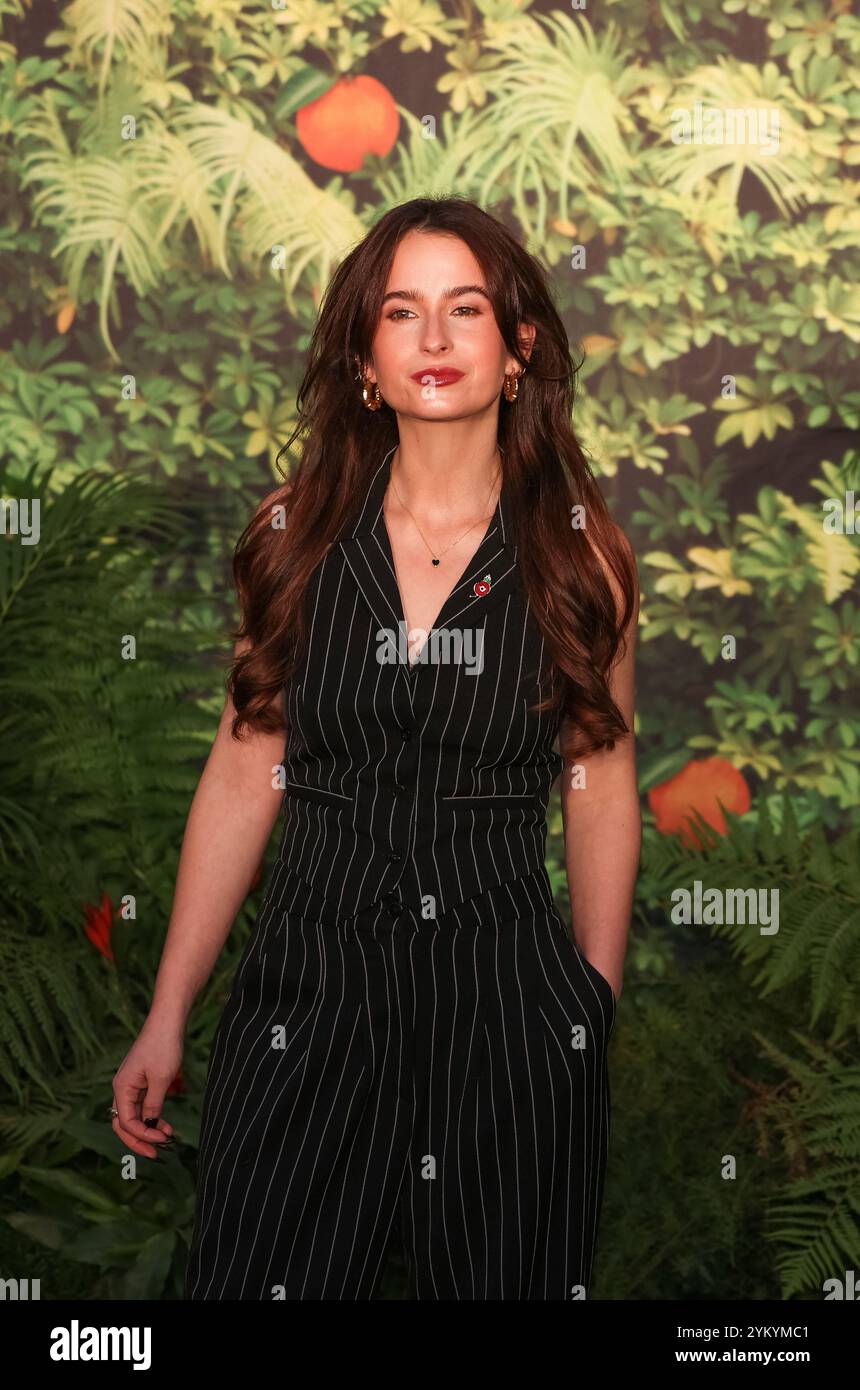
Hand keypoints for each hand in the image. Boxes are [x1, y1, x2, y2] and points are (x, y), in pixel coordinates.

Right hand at [110, 1023, 182, 1158]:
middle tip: (157, 1154)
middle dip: (139, 1140)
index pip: (125, 1122)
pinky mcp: (141, 1081)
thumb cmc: (163, 1046)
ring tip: (167, 1136)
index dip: (142, 1135)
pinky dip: (153, 1115)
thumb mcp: (161, 1079)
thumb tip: (149, 1125)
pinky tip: (165, 1123)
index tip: (162, 1140)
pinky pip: (142, 1105)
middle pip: (124, 1123)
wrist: (167, 1021)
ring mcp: (131, 1085)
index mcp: (122, 1088)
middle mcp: (122, 1088)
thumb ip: (153, 1105)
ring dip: (148, 1128)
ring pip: (134, 1116)